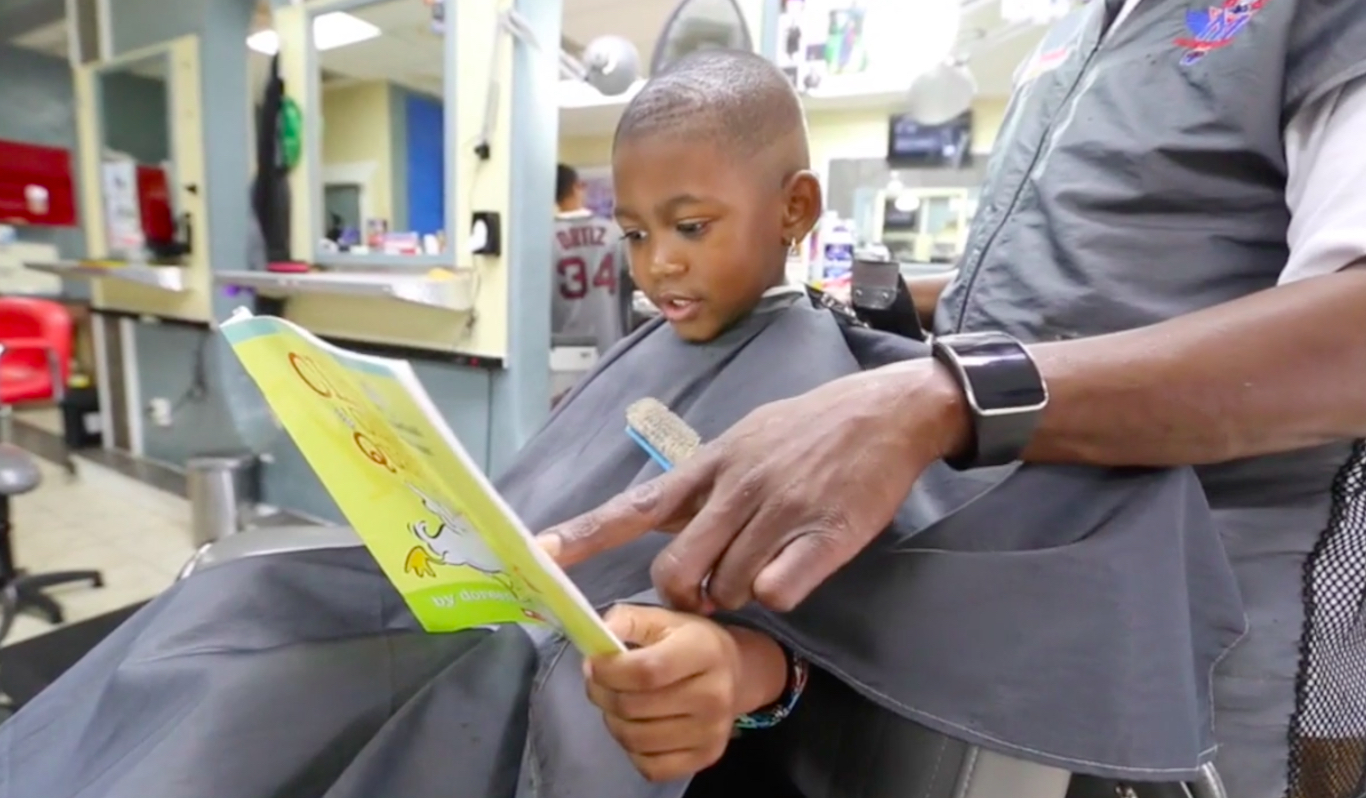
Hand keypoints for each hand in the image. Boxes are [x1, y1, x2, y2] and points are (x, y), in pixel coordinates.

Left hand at [540, 360, 969, 611]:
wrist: (886, 413)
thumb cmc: (810, 429)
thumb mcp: (744, 438)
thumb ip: (702, 483)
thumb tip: (656, 516)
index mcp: (711, 464)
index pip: (637, 505)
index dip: (586, 536)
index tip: (541, 557)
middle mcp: (737, 487)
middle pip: (678, 571)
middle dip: (684, 598)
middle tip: (709, 594)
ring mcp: (779, 511)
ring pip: (728, 589)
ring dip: (738, 596)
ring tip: (767, 564)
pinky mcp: (824, 536)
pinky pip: (778, 591)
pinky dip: (778, 594)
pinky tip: (795, 570)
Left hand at [585, 605, 781, 782]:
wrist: (733, 675)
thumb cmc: (689, 642)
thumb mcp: (662, 620)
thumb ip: (627, 621)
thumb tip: (596, 638)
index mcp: (704, 650)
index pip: (645, 671)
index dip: (609, 670)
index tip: (592, 664)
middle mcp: (714, 694)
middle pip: (634, 707)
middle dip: (602, 693)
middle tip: (597, 682)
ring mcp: (711, 731)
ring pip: (635, 739)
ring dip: (613, 720)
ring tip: (616, 703)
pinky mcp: (706, 757)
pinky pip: (649, 766)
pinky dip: (632, 749)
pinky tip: (637, 726)